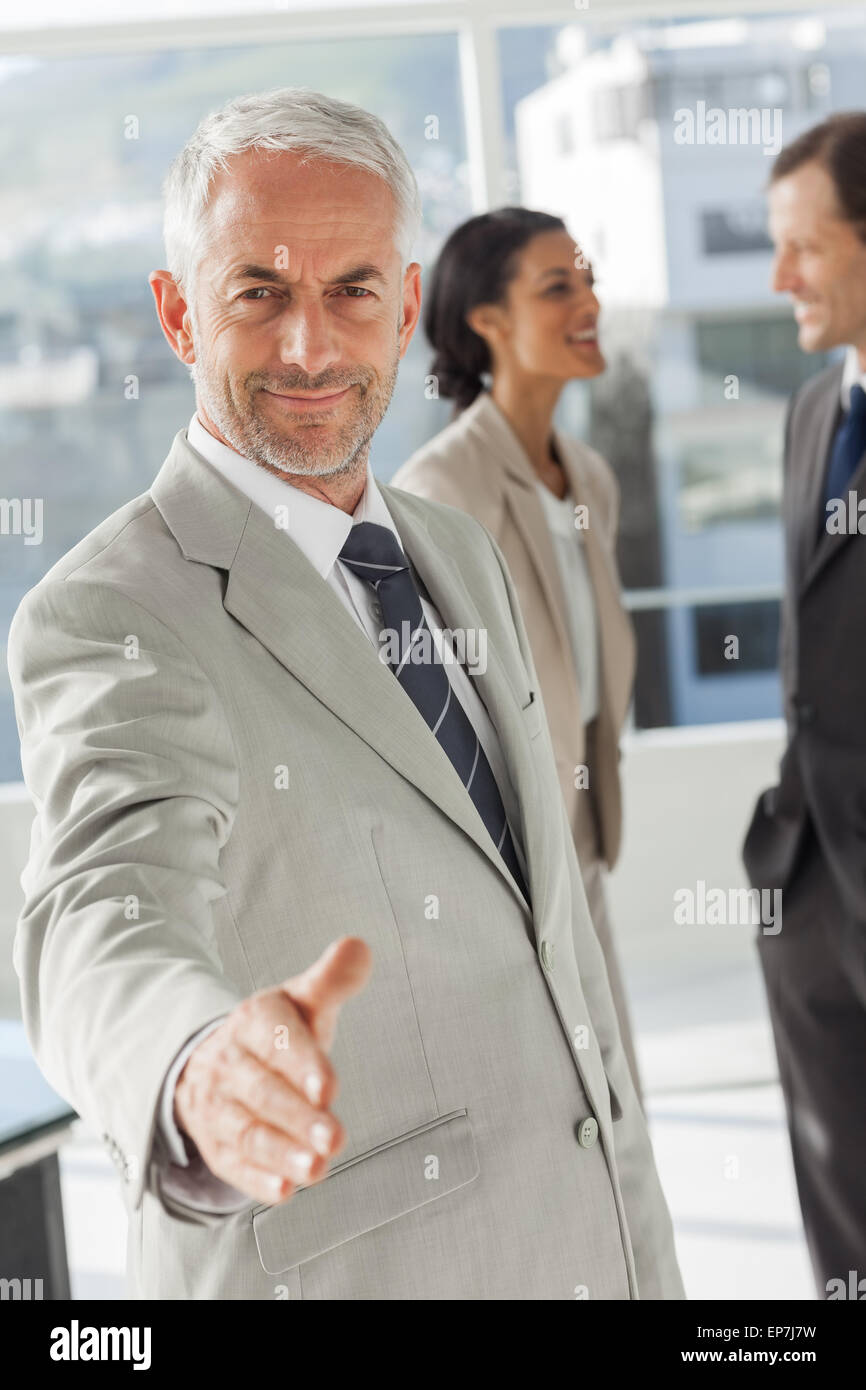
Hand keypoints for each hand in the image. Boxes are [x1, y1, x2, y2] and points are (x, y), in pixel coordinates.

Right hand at [174, 936, 371, 1205]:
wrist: (212, 1060)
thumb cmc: (275, 1033)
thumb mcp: (300, 1001)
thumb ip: (332, 979)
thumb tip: (359, 948)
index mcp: (254, 1020)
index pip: (277, 1041)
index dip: (303, 1064)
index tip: (329, 1087)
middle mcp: (231, 1063)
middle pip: (262, 1092)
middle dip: (298, 1117)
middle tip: (334, 1138)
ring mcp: (219, 1106)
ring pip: (247, 1131)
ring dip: (282, 1153)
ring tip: (317, 1169)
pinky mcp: (217, 1144)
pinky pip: (233, 1163)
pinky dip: (258, 1179)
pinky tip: (285, 1189)